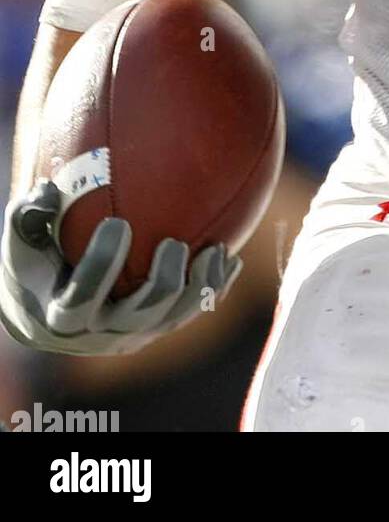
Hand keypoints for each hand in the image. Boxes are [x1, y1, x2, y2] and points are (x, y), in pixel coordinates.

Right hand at [1, 181, 241, 355]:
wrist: (47, 304)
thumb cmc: (36, 261)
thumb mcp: (22, 243)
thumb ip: (26, 218)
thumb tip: (47, 190)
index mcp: (62, 317)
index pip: (81, 298)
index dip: (100, 265)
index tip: (117, 223)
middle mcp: (100, 333)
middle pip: (138, 315)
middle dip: (160, 281)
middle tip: (174, 244)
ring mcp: (133, 333)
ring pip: (173, 318)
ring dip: (197, 287)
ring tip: (215, 252)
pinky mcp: (157, 328)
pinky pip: (191, 311)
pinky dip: (213, 287)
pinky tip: (229, 258)